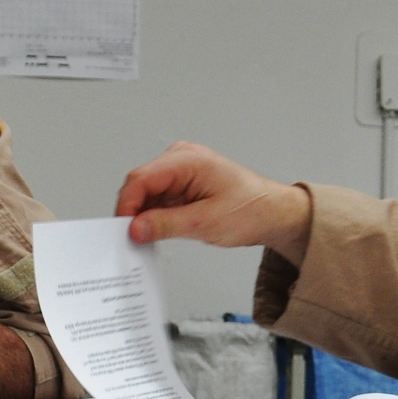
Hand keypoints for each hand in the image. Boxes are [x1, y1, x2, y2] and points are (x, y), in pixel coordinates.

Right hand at [114, 142, 313, 263]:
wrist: (273, 213)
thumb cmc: (251, 210)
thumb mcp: (205, 222)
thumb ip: (166, 224)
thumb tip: (135, 228)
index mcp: (187, 160)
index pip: (141, 178)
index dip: (127, 206)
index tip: (124, 230)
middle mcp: (181, 159)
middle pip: (140, 184)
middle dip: (134, 212)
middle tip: (134, 239)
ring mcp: (180, 170)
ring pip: (146, 193)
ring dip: (145, 215)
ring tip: (150, 237)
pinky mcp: (181, 184)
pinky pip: (157, 198)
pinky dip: (154, 216)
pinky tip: (158, 231)